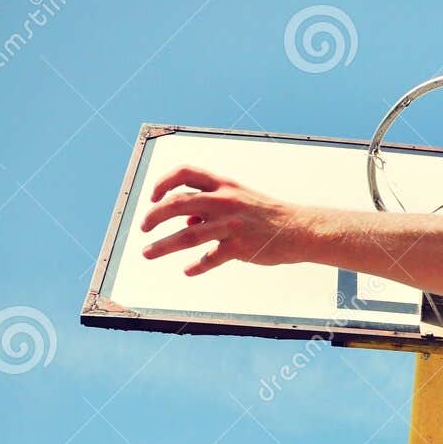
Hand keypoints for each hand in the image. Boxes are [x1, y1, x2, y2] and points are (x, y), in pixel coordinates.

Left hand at [141, 167, 305, 274]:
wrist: (298, 229)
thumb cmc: (266, 214)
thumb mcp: (238, 200)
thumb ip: (210, 206)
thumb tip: (186, 220)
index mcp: (223, 185)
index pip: (184, 173)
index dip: (163, 182)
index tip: (153, 197)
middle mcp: (224, 201)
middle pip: (177, 203)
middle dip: (154, 215)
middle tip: (144, 227)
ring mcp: (231, 225)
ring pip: (187, 234)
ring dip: (163, 245)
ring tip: (147, 253)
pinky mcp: (239, 247)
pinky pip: (210, 258)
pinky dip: (196, 266)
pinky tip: (188, 270)